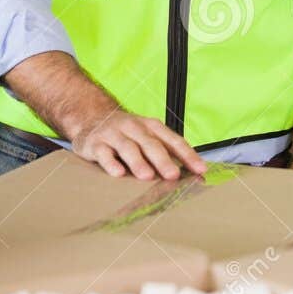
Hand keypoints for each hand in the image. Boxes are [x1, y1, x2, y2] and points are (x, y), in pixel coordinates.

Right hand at [71, 108, 207, 180]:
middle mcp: (134, 127)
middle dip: (163, 160)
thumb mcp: (147, 136)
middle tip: (173, 175)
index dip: (188, 155)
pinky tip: (117, 173)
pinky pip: (104, 153)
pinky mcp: (96, 143)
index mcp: (152, 126)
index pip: (173, 141)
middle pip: (151, 144)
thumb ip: (165, 153)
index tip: (200, 170)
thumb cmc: (128, 133)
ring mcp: (114, 134)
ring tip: (147, 176)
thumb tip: (191, 174)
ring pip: (128, 148)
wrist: (92, 117)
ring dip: (138, 162)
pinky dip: (111, 163)